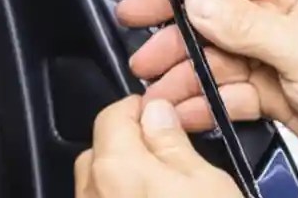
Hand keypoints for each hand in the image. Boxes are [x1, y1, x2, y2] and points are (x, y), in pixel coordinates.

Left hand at [75, 96, 239, 197]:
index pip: (113, 113)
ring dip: (123, 179)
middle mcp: (91, 192)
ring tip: (162, 188)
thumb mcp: (206, 182)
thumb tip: (156, 111)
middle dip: (130, 146)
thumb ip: (173, 142)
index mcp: (116, 166)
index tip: (164, 116)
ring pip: (99, 185)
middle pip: (102, 152)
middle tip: (167, 155)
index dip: (141, 109)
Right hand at [116, 0, 297, 182]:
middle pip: (215, 10)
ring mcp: (280, 56)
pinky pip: (231, 91)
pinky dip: (206, 101)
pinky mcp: (279, 93)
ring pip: (217, 55)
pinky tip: (186, 110)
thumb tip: (200, 1)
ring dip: (184, 68)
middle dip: (172, 19)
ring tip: (154, 83)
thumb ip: (247, 27)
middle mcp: (286, 19)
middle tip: (134, 25)